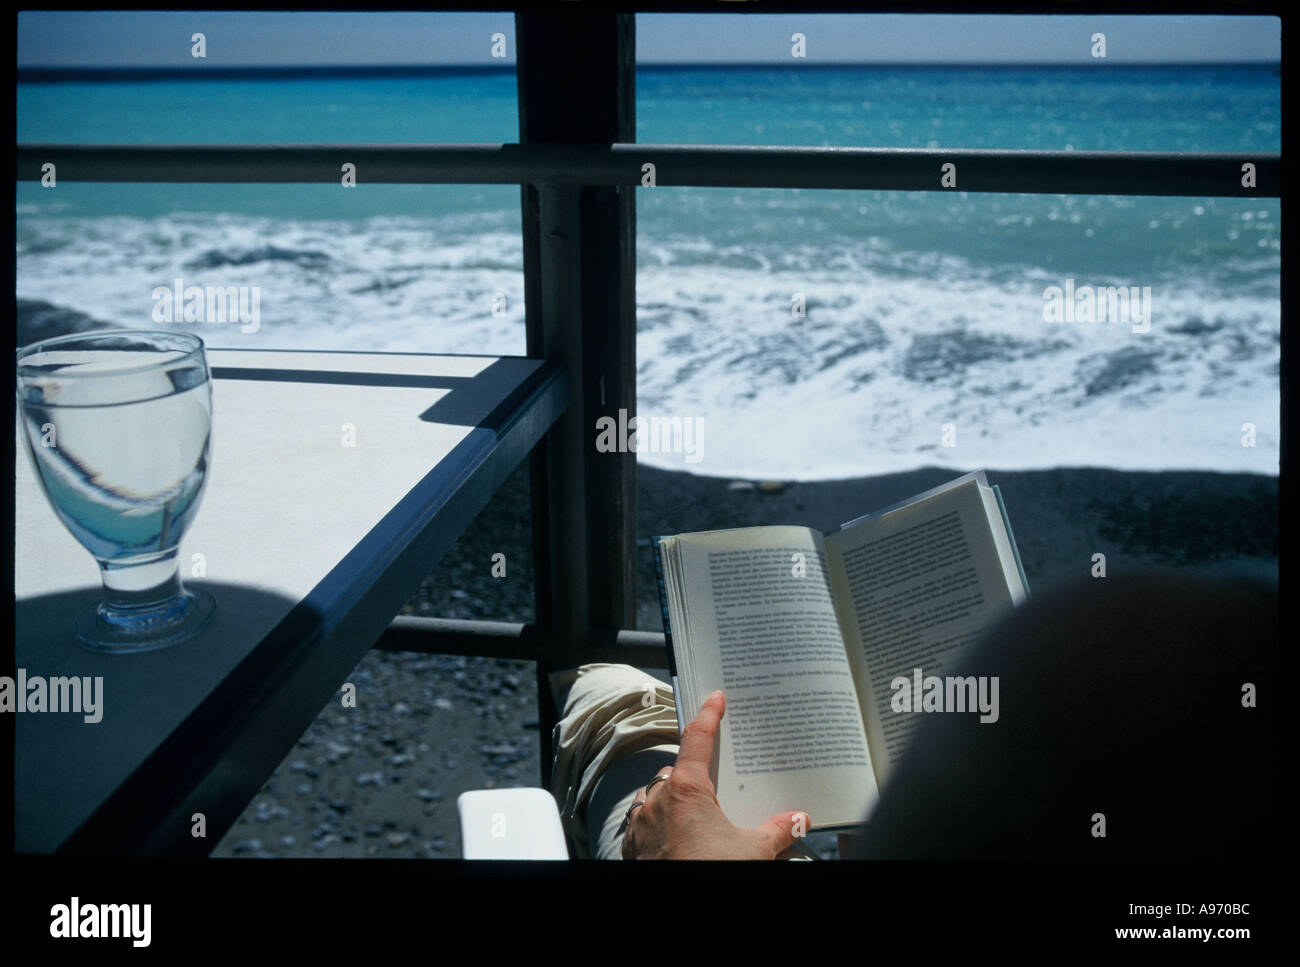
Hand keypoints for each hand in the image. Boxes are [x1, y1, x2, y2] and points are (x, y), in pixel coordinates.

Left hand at [621, 689, 810, 858]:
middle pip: (674, 771)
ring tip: (692, 809)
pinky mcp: (632, 848)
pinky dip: (654, 822)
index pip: (696, 738)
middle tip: (713, 779)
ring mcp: (639, 825)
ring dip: (668, 797)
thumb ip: (777, 830)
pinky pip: (639, 823)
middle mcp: (656, 800)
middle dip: (692, 772)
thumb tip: (799, 819)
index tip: (715, 698)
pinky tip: (671, 834)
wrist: (677, 910)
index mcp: (685, 789)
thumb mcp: (754, 851)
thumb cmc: (711, 870)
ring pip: (652, 795)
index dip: (708, 715)